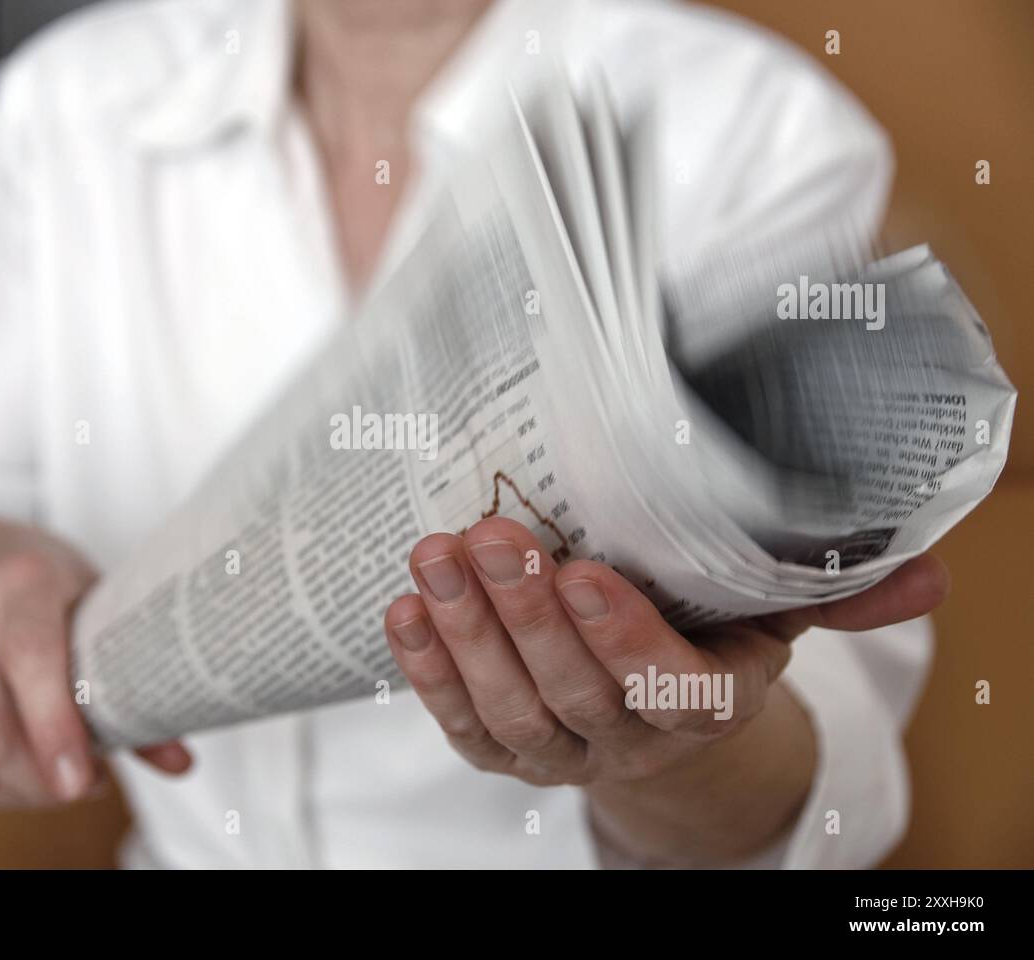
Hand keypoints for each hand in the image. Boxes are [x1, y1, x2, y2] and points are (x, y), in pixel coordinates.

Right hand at [0, 520, 191, 806]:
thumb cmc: (44, 588)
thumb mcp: (92, 606)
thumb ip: (132, 683)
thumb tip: (180, 760)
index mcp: (24, 582)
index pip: (31, 658)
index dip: (54, 727)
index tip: (80, 782)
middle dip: (40, 779)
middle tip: (84, 786)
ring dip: (12, 791)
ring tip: (54, 786)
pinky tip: (13, 783)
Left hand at [384, 516, 947, 859]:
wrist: (653, 706)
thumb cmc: (710, 637)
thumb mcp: (772, 610)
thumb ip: (831, 591)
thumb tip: (930, 571)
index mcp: (704, 706)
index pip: (669, 688)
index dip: (626, 639)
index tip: (586, 572)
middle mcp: (628, 741)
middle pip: (575, 693)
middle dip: (529, 616)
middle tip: (492, 535)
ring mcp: (559, 752)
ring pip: (510, 710)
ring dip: (468, 633)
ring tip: (436, 555)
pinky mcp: (501, 750)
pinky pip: (460, 723)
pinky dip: (428, 670)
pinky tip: (404, 609)